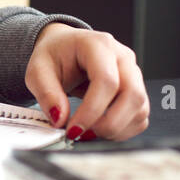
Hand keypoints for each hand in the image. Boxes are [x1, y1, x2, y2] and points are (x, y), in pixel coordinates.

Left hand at [25, 22, 149, 141]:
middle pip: (132, 94)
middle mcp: (122, 57)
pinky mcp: (136, 89)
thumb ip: (47, 93)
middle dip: (110, 122)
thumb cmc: (54, 55)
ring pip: (140, 107)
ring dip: (118, 128)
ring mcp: (133, 73)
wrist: (65, 47)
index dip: (92, 110)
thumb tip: (60, 119)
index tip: (74, 128)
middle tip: (84, 134)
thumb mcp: (38, 70)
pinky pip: (141, 115)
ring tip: (89, 132)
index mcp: (97, 45)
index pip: (106, 80)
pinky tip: (101, 129)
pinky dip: (124, 129)